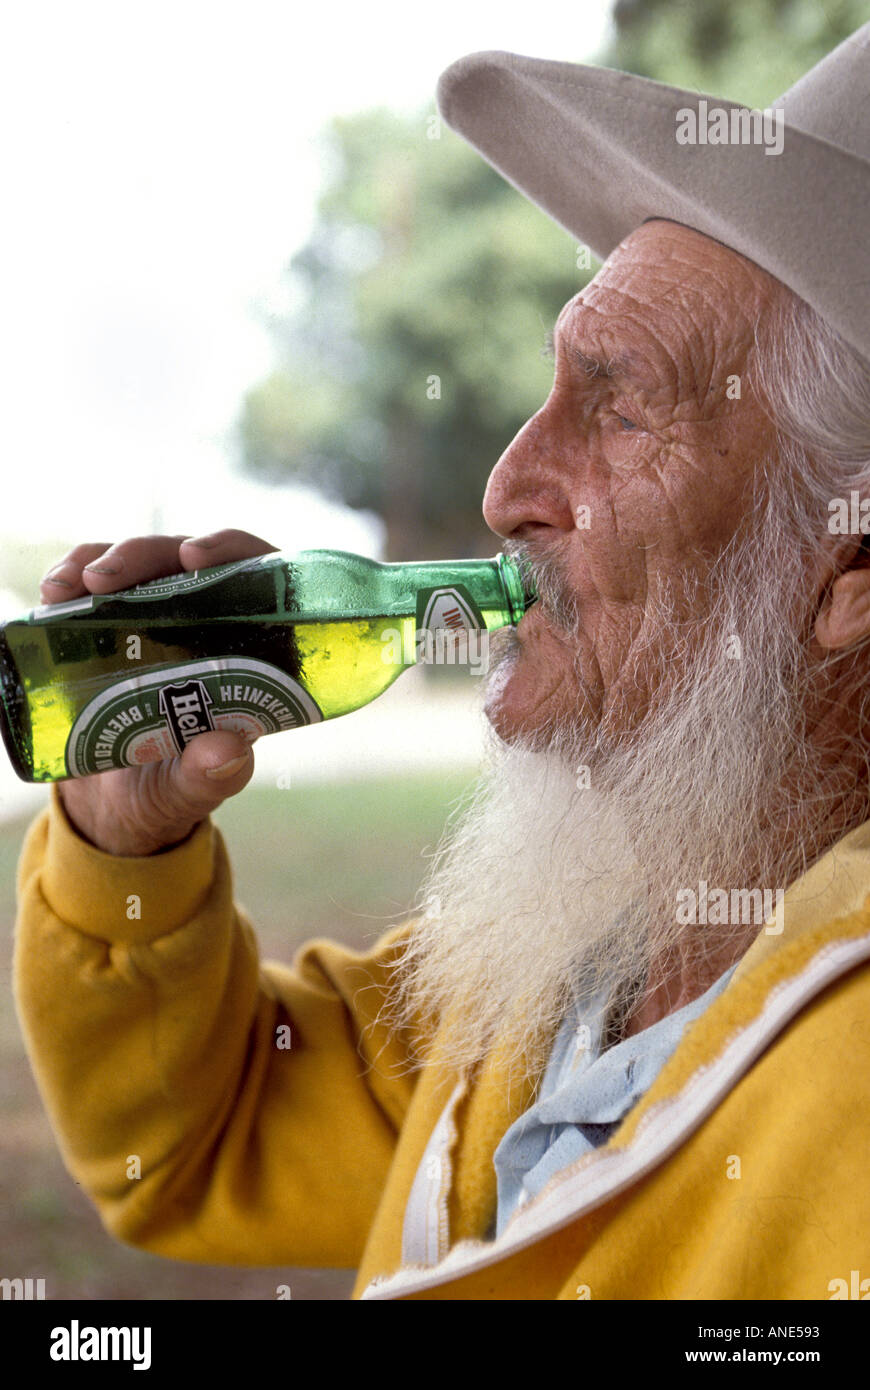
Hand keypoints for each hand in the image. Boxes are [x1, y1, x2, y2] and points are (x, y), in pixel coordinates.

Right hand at [39, 529, 277, 855]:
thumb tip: (228, 749)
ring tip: (67, 586)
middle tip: (105, 580)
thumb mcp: (188, 793)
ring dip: (102, 560)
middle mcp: (208, 624)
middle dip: (147, 555)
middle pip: (189, 562)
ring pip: (139, 566)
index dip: (232, 552)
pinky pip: (96, 586)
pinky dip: (72, 579)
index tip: (195, 556)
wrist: (114, 809)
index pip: (258, 577)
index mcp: (250, 652)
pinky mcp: (113, 625)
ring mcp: (158, 619)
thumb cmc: (168, 792)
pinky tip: (54, 592)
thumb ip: (208, 779)